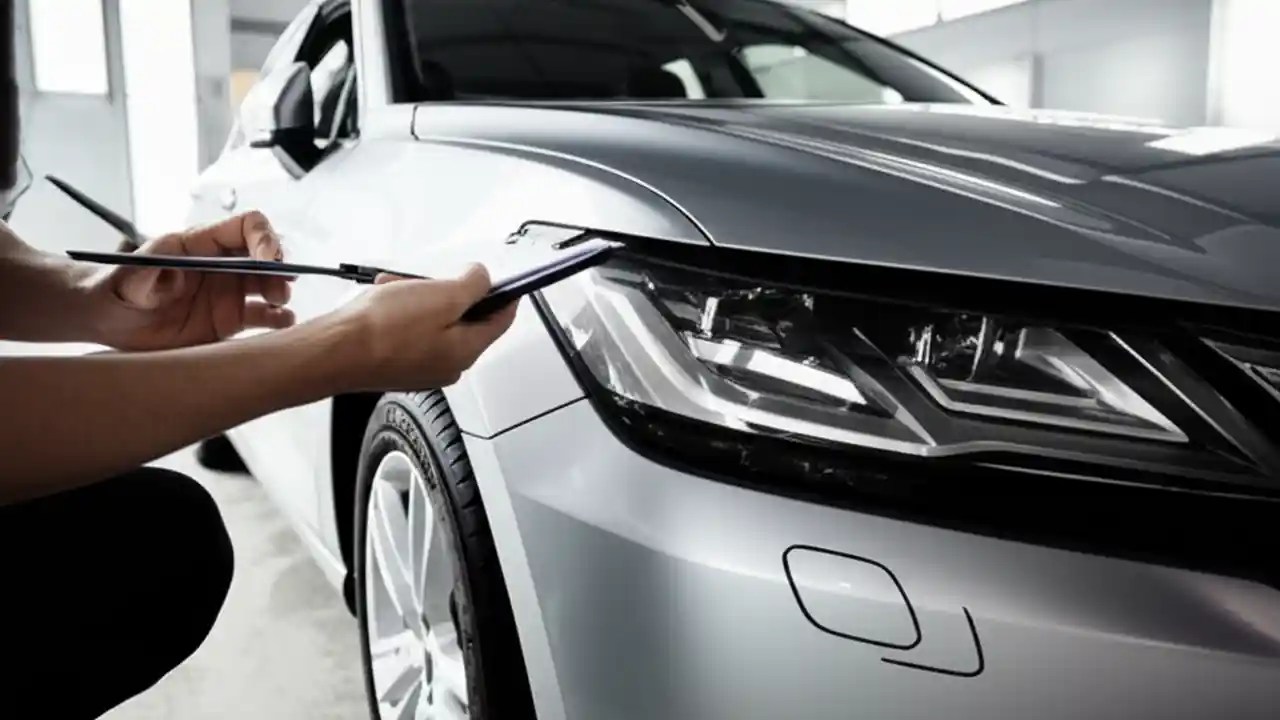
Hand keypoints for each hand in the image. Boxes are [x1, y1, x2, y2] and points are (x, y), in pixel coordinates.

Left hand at [89, 211, 296, 350]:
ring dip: (281, 294)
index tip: (269, 261)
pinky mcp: (229, 321)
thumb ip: (143, 274)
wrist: (110, 321)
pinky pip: (264, 317)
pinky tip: (281, 325)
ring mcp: (228, 293)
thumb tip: (162, 270)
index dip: (265, 238)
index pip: (246, 226)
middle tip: (277, 293)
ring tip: (279, 309)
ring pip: (270, 286)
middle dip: (279, 270)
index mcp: (201, 244)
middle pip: (266, 256)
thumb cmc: (115, 288)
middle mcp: (222, 265)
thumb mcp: (125, 278)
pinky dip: (279, 319)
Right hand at [332, 264, 517, 390]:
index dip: (504, 295)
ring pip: (433, 321)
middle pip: (464, 319)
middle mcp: (447, 365)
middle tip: (426, 282)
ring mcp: (421, 367)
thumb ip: (472, 285)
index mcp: (465, 352)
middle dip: (446, 292)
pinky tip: (381, 302)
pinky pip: (409, 330)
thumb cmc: (383, 330)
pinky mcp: (396, 364)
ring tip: (396, 289)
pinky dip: (399, 311)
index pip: (501, 321)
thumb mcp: (442, 295)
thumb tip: (483, 278)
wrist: (333, 352)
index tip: (503, 281)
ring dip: (417, 297)